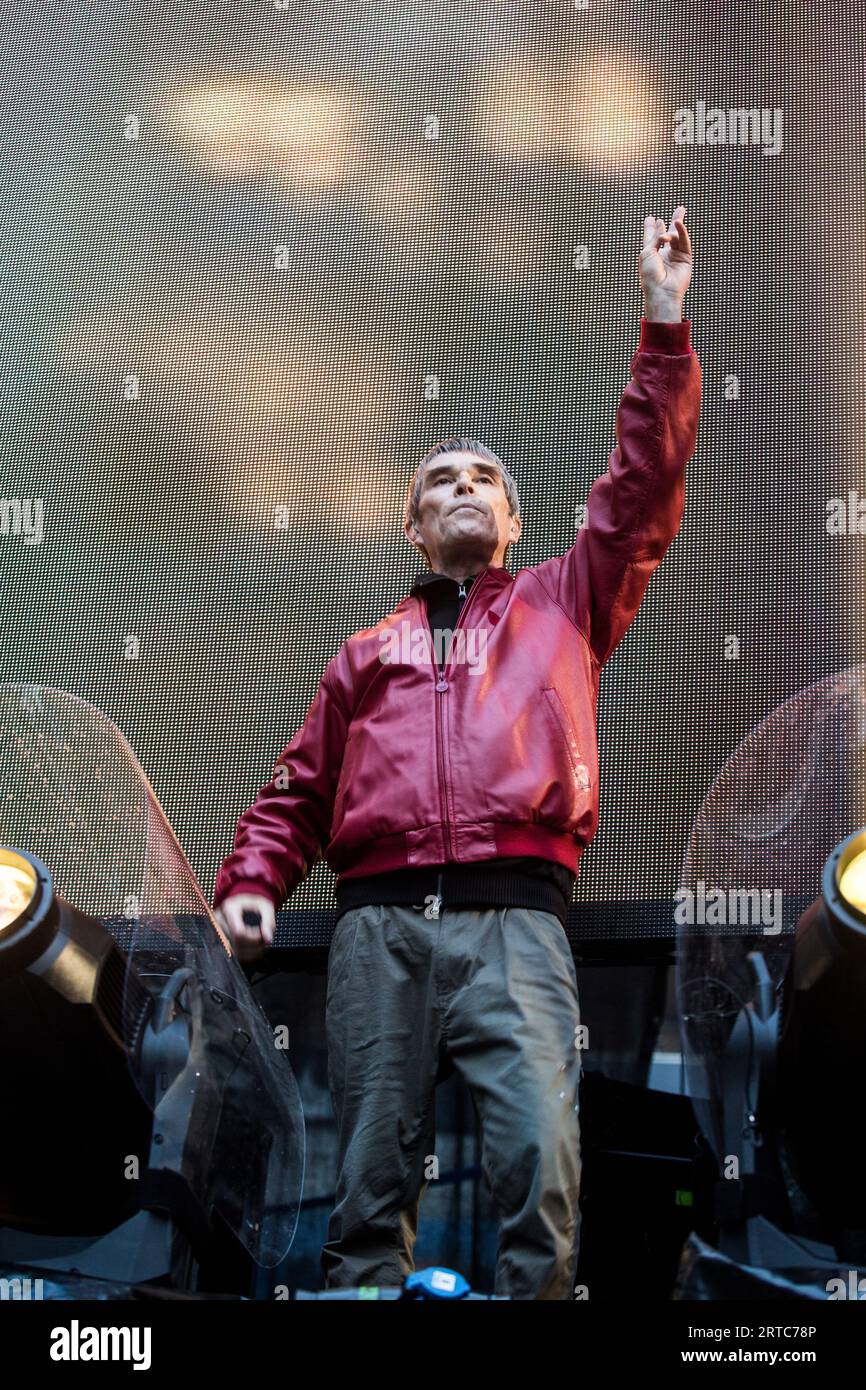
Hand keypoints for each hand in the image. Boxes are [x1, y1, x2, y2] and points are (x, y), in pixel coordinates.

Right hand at [213, 893, 275, 961]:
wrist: (243, 905)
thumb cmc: (254, 905)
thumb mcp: (265, 906)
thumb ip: (269, 920)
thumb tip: (268, 938)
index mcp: (230, 908)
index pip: (238, 932)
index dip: (253, 938)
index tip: (263, 937)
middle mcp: (219, 920)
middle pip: (236, 943)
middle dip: (255, 945)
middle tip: (265, 940)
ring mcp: (217, 932)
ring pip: (234, 951)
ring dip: (252, 952)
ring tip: (262, 944)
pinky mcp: (219, 941)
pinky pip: (233, 954)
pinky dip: (248, 955)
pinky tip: (255, 948)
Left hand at [638, 205, 692, 320]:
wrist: (661, 291)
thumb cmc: (650, 275)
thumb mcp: (647, 252)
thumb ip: (654, 236)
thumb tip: (660, 221)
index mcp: (651, 254)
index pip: (652, 238)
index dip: (651, 227)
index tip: (650, 218)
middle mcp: (663, 255)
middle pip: (669, 235)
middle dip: (674, 222)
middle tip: (680, 208)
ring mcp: (675, 257)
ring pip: (678, 237)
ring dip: (677, 225)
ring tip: (679, 213)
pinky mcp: (685, 259)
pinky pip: (685, 242)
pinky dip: (682, 232)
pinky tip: (678, 224)